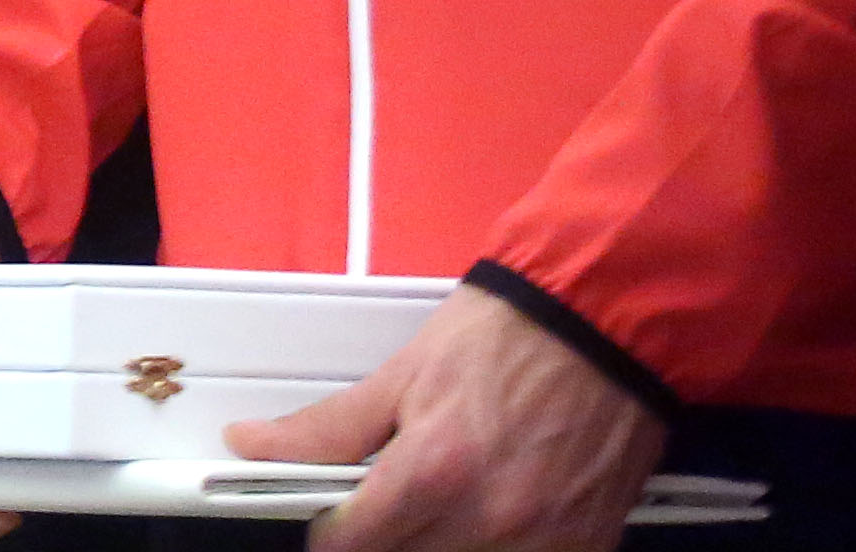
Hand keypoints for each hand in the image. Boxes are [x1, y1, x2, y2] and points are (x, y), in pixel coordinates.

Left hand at [222, 284, 662, 551]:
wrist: (604, 325)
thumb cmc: (503, 337)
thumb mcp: (403, 373)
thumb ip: (328, 427)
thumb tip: (251, 444)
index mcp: (434, 471)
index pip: (351, 544)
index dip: (328, 533)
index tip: (329, 518)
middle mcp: (490, 520)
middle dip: (382, 539)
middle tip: (384, 505)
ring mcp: (544, 542)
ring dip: (435, 546)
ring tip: (436, 507)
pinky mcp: (587, 548)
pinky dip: (493, 549)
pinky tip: (485, 519)